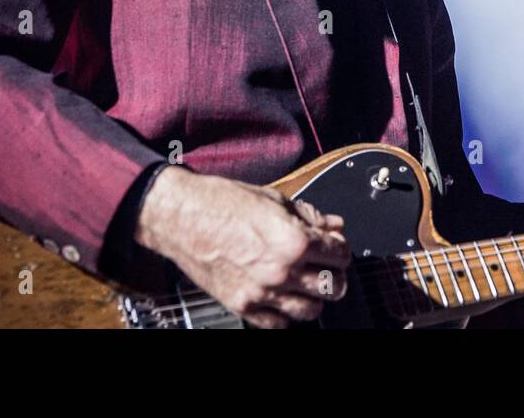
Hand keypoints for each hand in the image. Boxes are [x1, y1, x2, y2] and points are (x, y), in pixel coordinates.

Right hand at [135, 166, 350, 327]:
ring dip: (315, 297)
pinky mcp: (243, 306)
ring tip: (308, 283)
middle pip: (333, 287)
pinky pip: (278, 324)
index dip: (341, 248)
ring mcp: (262, 292)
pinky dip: (286, 313)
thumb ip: (310, 216)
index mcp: (295, 241)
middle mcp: (282, 271)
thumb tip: (334, 224)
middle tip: (328, 265)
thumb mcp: (275, 199)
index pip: (341, 254)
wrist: (182, 216)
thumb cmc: (223, 202)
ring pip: (311, 310)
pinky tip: (283, 296)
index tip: (335, 245)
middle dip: (335, 274)